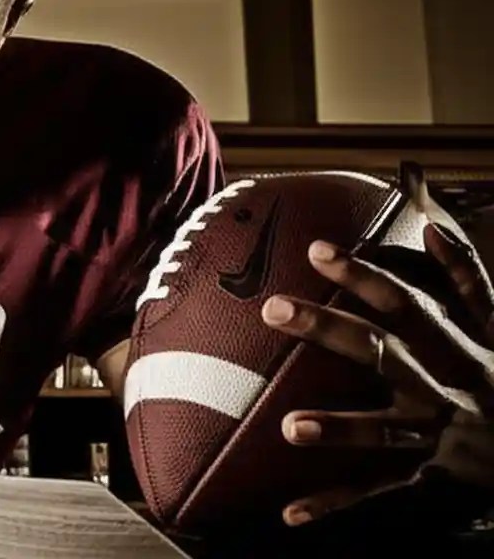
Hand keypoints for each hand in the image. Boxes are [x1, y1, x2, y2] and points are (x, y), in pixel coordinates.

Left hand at [261, 220, 493, 527]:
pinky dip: (335, 505)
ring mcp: (439, 437)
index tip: (316, 248)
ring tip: (290, 427)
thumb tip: (431, 224)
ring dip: (339, 428)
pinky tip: (289, 513)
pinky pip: (378, 494)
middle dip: (328, 328)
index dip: (365, 274)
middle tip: (271, 308)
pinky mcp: (433, 481)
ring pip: (384, 430)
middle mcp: (446, 388)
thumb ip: (466, 276)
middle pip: (381, 352)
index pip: (407, 301)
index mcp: (460, 347)